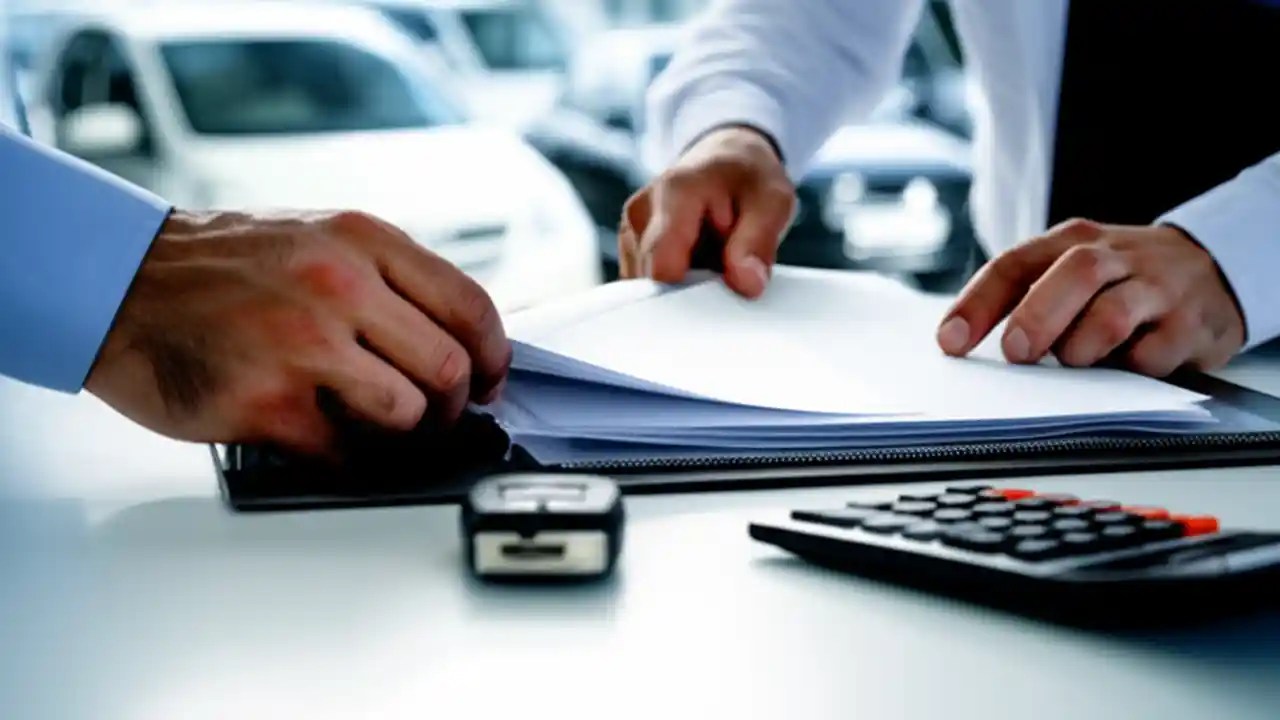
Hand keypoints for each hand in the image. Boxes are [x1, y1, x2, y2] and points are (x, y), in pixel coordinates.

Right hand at [85, 210, 511, 455]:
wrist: (116, 283)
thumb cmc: (219, 267)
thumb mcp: (315, 237)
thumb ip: (386, 279)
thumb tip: (458, 341)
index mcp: (361, 241)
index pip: (470, 305)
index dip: (494, 357)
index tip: (490, 381)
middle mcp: (339, 284)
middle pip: (448, 368)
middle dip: (455, 406)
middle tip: (439, 417)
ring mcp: (302, 343)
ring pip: (407, 414)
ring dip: (401, 434)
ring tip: (374, 427)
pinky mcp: (266, 402)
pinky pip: (343, 454)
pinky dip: (345, 460)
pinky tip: (323, 441)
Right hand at [618, 125, 795, 296]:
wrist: (725, 159)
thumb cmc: (748, 179)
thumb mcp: (773, 200)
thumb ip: (759, 241)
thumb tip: (746, 283)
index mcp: (675, 193)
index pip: (663, 267)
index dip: (693, 294)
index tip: (723, 288)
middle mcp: (641, 212)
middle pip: (656, 284)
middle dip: (694, 289)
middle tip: (727, 265)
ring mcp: (631, 232)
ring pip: (654, 290)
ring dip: (688, 286)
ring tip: (713, 258)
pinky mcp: (630, 250)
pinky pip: (652, 287)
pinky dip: (678, 284)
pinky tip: (697, 263)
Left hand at [936, 219, 1244, 376]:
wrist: (1215, 268)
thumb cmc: (1122, 279)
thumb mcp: (1072, 272)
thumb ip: (1025, 298)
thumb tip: (965, 344)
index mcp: (1072, 242)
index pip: (1014, 264)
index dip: (978, 302)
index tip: (949, 342)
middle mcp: (1115, 256)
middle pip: (1072, 273)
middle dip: (1036, 316)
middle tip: (1015, 352)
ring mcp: (1158, 287)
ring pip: (1114, 311)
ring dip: (1083, 344)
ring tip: (1074, 360)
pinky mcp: (1192, 324)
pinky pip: (1157, 351)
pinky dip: (1132, 366)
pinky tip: (1126, 369)